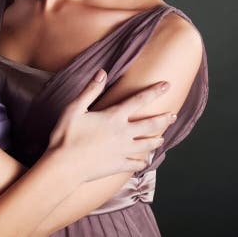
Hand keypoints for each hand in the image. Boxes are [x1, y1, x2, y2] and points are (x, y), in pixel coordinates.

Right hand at [48, 70, 176, 181]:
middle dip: (164, 119)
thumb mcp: (75, 108)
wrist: (64, 166)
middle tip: (173, 115)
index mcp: (114, 117)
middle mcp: (123, 133)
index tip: (167, 85)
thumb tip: (102, 72)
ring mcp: (123, 151)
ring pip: (147, 145)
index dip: (155, 91)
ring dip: (157, 140)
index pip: (139, 100)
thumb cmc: (65, 136)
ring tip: (162, 138)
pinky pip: (136, 164)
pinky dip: (143, 162)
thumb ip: (90, 90)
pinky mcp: (118, 165)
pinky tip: (145, 161)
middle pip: (150, 124)